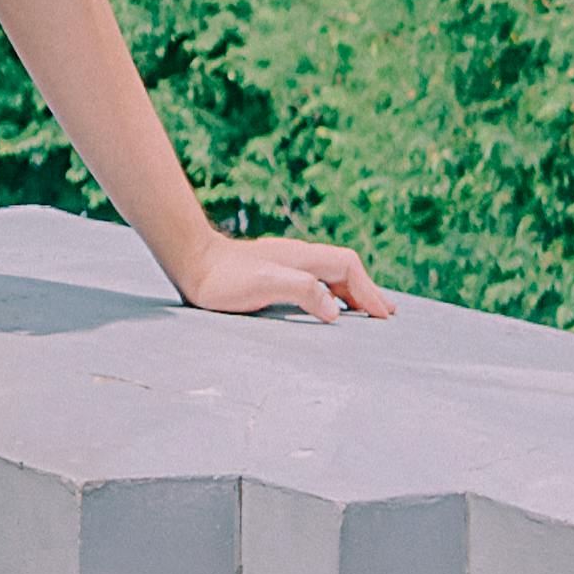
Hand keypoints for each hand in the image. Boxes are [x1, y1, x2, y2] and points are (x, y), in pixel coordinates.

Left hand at [168, 230, 395, 323]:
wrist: (188, 263)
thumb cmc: (222, 277)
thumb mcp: (265, 284)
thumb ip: (303, 291)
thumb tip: (335, 311)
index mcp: (302, 257)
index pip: (348, 268)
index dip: (369, 291)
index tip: (384, 315)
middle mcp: (296, 258)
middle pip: (343, 270)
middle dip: (365, 291)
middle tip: (385, 313)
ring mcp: (283, 265)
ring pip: (327, 276)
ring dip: (348, 293)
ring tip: (363, 313)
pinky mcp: (269, 275)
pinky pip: (311, 283)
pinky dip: (328, 295)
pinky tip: (323, 308)